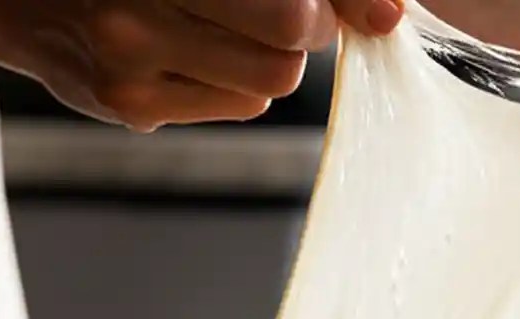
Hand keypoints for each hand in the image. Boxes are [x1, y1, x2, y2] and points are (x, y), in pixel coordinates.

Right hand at [0, 0, 403, 131]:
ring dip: (270, 55)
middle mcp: (140, 4)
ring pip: (274, 79)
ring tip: (223, 28)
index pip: (295, 7)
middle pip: (295, 39)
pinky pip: (240, 104)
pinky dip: (234, 80)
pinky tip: (187, 54)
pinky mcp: (129, 106)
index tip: (319, 8)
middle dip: (305, 26)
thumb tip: (390, 16)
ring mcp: (130, 58)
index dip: (326, 5)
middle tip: (281, 11)